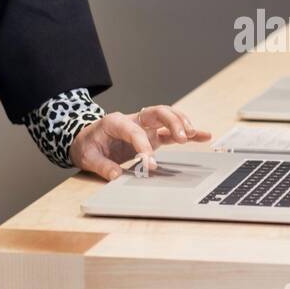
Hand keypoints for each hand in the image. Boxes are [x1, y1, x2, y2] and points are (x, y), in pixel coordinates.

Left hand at [68, 105, 212, 180]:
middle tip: (183, 138)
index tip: (150, 165)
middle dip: (172, 122)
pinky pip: (171, 131)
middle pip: (156, 112)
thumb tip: (117, 176)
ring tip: (194, 135)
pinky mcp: (152, 135)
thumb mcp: (88, 157)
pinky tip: (203, 135)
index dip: (144, 148)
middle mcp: (133, 120)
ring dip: (182, 123)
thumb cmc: (87, 146)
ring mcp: (144, 126)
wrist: (86, 139)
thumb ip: (103, 166)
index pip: (134, 131)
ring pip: (167, 116)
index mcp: (115, 122)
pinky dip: (187, 131)